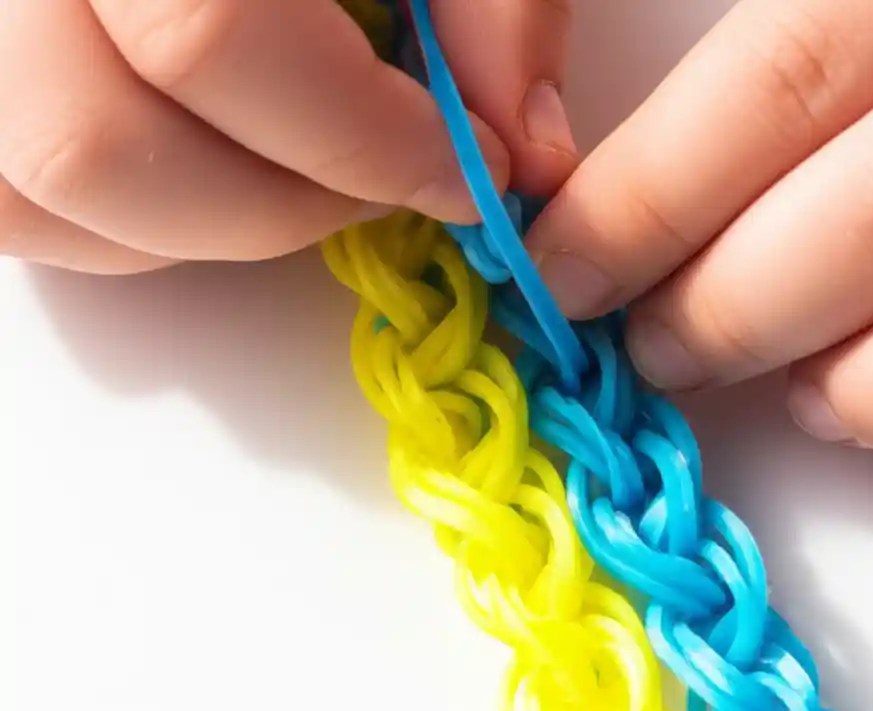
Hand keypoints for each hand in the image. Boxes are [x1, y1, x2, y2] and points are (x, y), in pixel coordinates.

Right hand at [0, 0, 577, 272]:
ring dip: (201, 229)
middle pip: (96, 142)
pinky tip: (221, 174)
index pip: (211, 37)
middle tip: (380, 181)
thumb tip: (526, 153)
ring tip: (302, 174)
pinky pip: (12, 204)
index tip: (463, 173)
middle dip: (280, 207)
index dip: (355, 140)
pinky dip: (129, 232)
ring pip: (40, 190)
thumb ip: (494, 8)